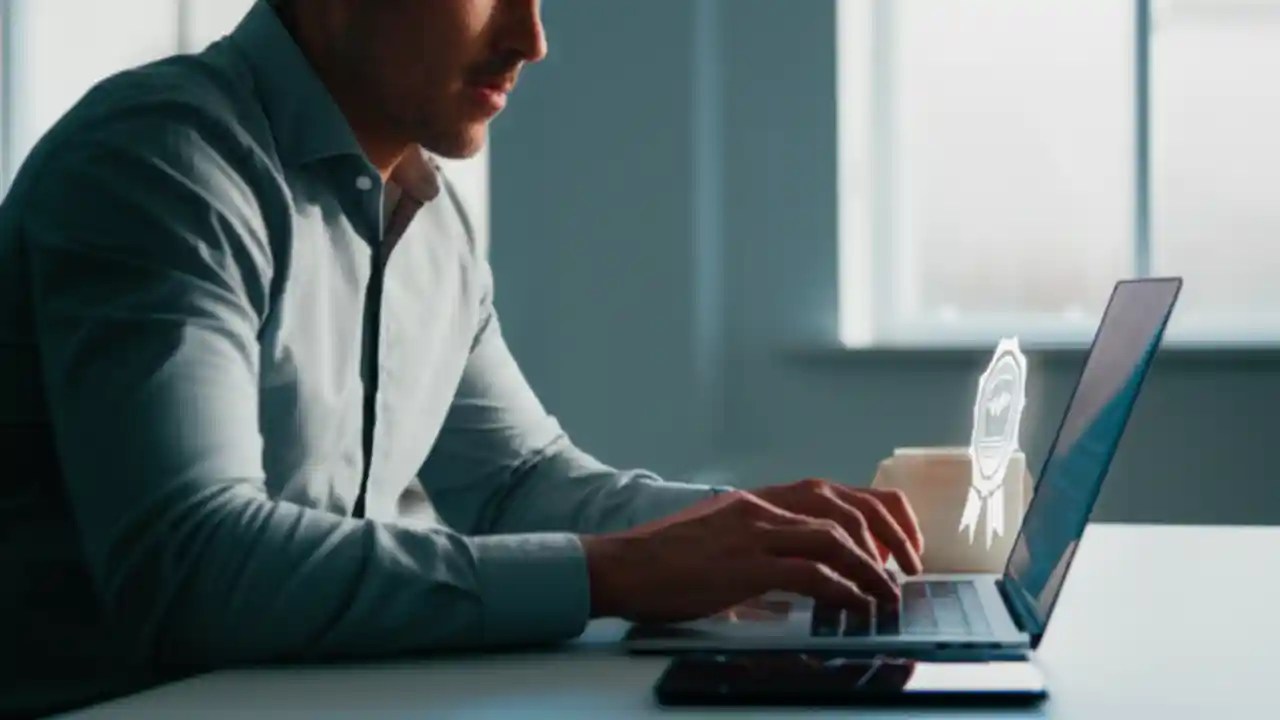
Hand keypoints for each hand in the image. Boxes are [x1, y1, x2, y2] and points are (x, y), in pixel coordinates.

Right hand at [581, 483, 920, 623]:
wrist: (620, 565)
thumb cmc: (665, 558)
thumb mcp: (721, 535)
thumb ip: (761, 541)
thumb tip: (802, 566)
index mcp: (758, 499)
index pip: (834, 491)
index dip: (876, 514)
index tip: (897, 542)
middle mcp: (761, 507)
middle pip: (845, 507)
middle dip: (887, 537)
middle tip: (906, 570)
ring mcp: (752, 533)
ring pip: (833, 538)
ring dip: (870, 568)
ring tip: (888, 593)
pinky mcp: (742, 566)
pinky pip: (808, 572)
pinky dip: (841, 588)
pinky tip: (856, 604)